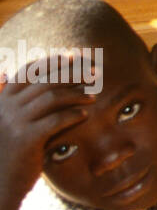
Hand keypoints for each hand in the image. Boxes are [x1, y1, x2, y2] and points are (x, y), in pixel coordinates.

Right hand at [0, 63, 95, 206]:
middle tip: (93, 74)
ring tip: (93, 96)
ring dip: (77, 94)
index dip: (52, 61)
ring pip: (52, 97)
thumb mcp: (4, 123)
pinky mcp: (25, 139)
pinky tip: (85, 115)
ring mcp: (14, 122)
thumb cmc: (6, 152)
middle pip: (45, 81)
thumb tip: (5, 73)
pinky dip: (73, 114)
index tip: (74, 56)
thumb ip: (11, 101)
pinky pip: (55, 120)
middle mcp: (5, 107)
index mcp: (1, 100)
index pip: (28, 71)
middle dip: (73, 74)